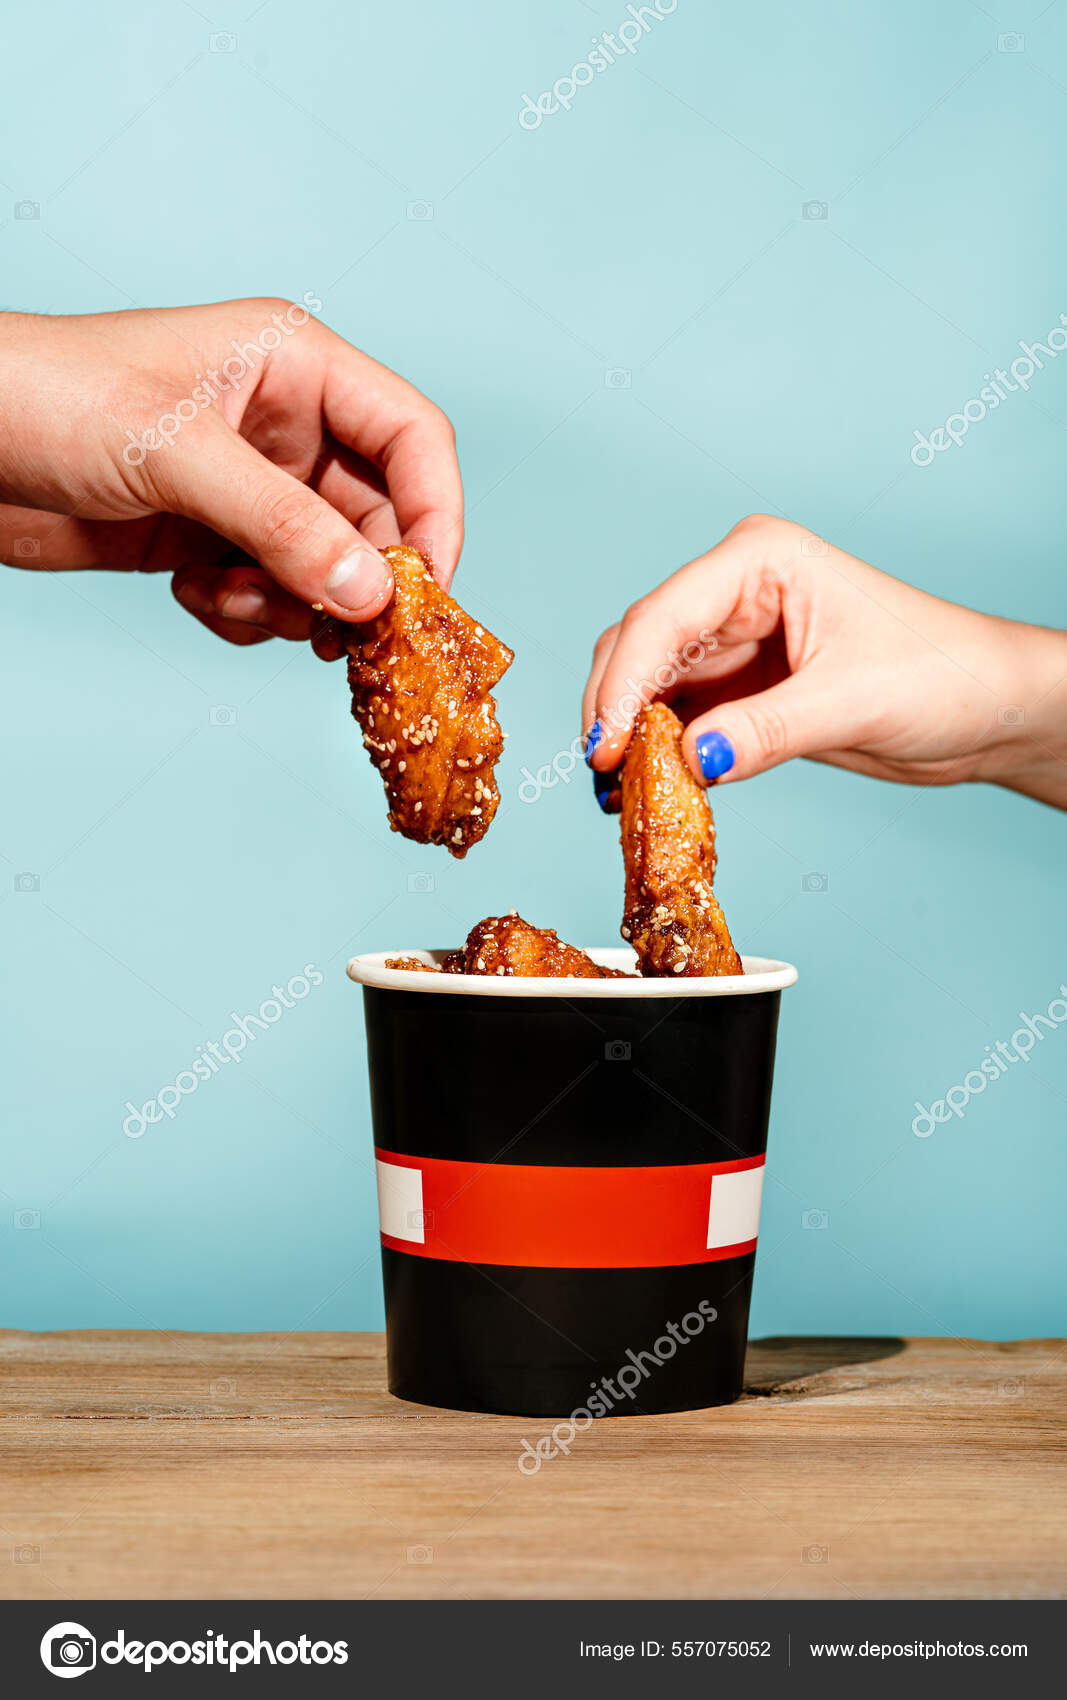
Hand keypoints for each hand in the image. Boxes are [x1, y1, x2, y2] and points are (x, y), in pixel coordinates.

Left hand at [0, 299, 462, 652]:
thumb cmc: (48, 398)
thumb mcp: (176, 456)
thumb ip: (281, 526)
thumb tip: (372, 595)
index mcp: (295, 366)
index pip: (411, 438)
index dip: (434, 513)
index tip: (424, 591)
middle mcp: (285, 426)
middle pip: (379, 517)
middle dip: (359, 579)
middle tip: (336, 633)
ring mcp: (251, 487)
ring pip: (329, 568)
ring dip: (294, 605)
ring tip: (229, 598)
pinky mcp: (213, 539)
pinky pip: (274, 595)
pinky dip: (248, 614)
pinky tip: (194, 593)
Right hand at [584, 514, 1066, 809]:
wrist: (987, 708)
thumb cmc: (943, 675)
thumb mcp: (852, 702)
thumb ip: (766, 731)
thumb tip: (689, 761)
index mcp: (760, 560)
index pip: (664, 618)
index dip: (623, 684)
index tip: (604, 746)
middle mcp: (736, 591)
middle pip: (640, 647)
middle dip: (616, 711)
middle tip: (604, 779)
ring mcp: (733, 639)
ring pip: (649, 685)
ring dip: (630, 737)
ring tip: (620, 794)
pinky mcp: (739, 687)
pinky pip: (677, 719)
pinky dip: (658, 754)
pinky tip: (647, 790)